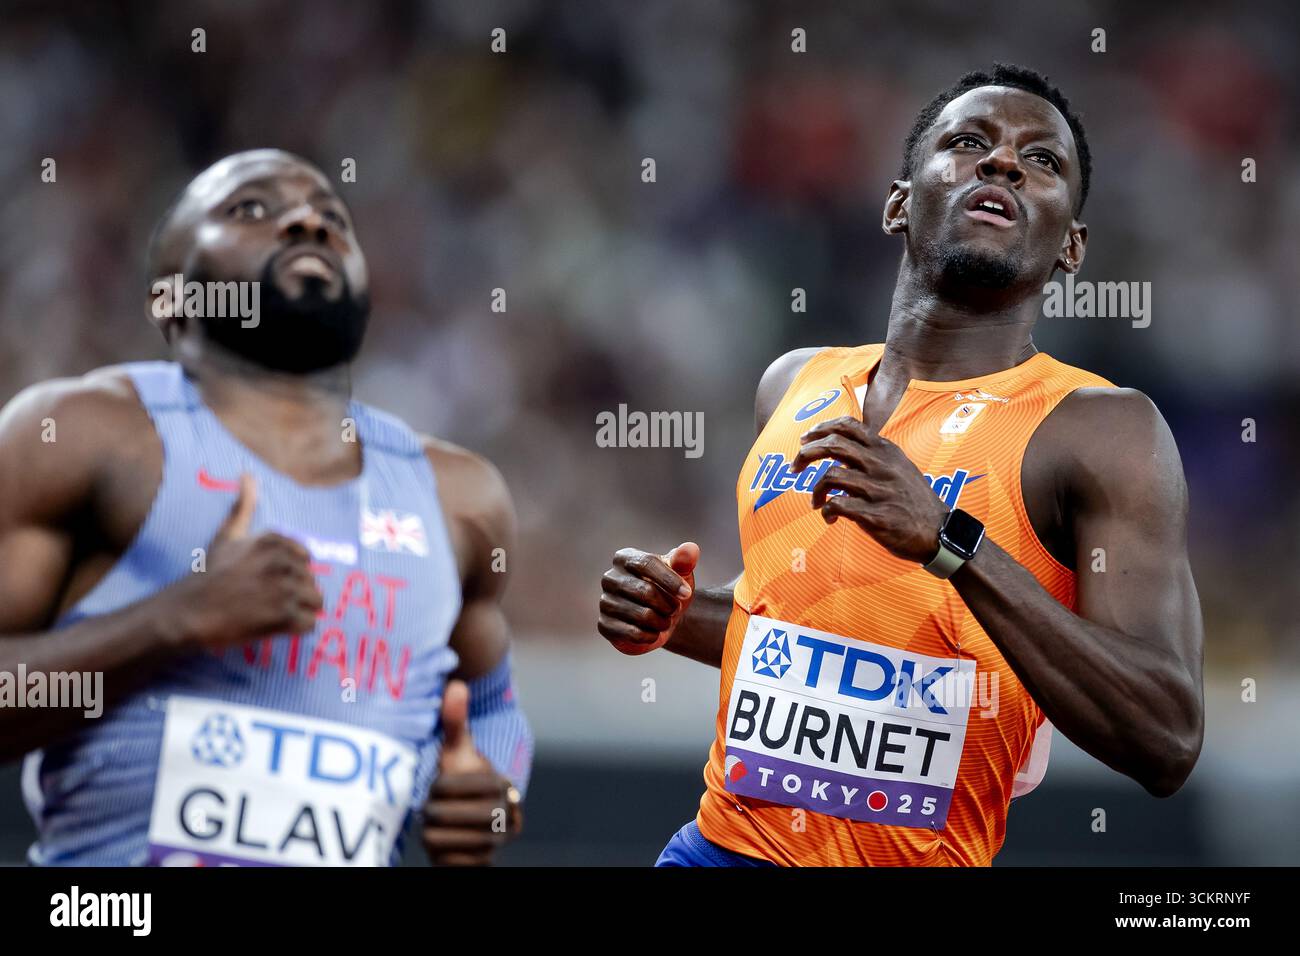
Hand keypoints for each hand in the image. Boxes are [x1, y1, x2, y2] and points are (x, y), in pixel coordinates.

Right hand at [168, 474, 323, 647]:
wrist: (189, 612)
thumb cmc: (208, 574)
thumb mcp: (227, 536)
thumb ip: (243, 506)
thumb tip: (247, 474)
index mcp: (274, 541)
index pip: (305, 558)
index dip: (288, 573)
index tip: (265, 580)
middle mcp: (283, 562)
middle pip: (312, 581)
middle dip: (294, 593)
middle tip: (265, 600)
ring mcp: (285, 590)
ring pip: (316, 602)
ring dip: (298, 611)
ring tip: (271, 613)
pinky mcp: (284, 617)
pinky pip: (310, 624)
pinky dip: (295, 629)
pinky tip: (274, 626)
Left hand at [422, 679, 518, 865]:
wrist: (480, 816)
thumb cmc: (464, 777)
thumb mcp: (459, 750)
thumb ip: (456, 720)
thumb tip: (455, 684)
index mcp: (500, 785)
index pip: (446, 787)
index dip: (435, 788)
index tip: (439, 787)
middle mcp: (505, 815)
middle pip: (443, 815)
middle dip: (432, 812)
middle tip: (433, 808)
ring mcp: (497, 842)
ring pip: (442, 840)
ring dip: (433, 833)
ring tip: (438, 825)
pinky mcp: (486, 862)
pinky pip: (451, 863)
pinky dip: (441, 854)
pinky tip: (444, 843)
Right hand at [598, 543, 698, 655]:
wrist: (661, 618)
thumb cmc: (669, 590)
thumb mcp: (681, 573)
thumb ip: (685, 560)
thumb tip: (690, 549)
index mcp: (625, 558)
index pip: (647, 564)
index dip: (669, 580)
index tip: (687, 594)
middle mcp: (610, 578)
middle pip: (646, 592)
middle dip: (668, 605)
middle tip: (674, 609)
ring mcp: (605, 602)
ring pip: (642, 615)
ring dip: (662, 622)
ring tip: (664, 620)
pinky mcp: (604, 625)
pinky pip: (633, 633)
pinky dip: (651, 636)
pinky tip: (653, 632)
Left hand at [792, 417, 947, 563]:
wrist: (939, 531)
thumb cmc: (914, 499)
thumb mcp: (900, 466)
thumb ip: (875, 454)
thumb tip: (842, 445)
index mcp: (885, 450)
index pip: (848, 425)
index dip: (821, 428)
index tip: (805, 438)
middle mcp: (881, 465)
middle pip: (833, 445)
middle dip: (806, 454)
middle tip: (795, 467)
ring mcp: (878, 489)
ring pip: (831, 476)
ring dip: (816, 490)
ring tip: (816, 502)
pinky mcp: (875, 514)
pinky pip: (838, 505)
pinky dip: (826, 511)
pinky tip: (829, 518)